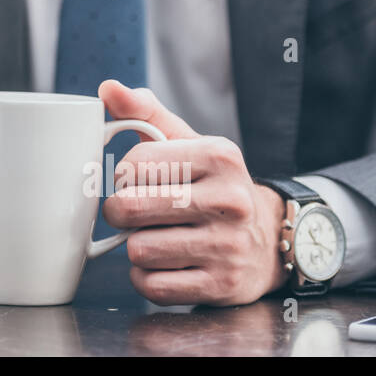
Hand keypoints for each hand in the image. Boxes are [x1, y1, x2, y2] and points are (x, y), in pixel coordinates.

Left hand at [98, 79, 289, 305]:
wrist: (268, 239)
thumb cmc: (212, 184)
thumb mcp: (188, 141)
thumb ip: (144, 112)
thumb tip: (107, 89)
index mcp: (219, 156)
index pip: (134, 164)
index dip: (121, 175)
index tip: (133, 179)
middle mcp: (230, 201)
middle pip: (130, 209)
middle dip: (119, 212)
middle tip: (131, 210)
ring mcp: (228, 247)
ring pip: (139, 250)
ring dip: (135, 246)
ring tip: (155, 235)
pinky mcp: (221, 286)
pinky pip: (152, 285)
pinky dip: (146, 277)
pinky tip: (163, 263)